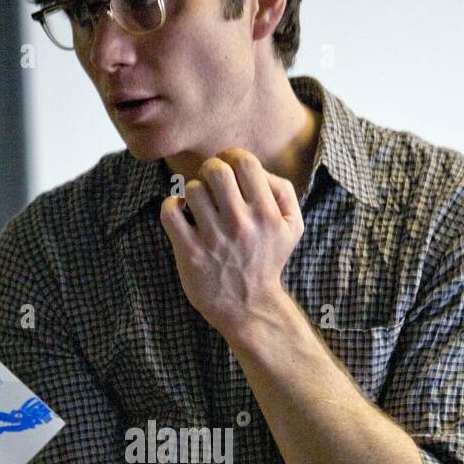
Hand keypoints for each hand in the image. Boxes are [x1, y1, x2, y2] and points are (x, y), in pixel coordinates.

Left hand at [159, 146, 303, 340]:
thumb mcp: (292, 226)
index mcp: (267, 213)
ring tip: (199, 205)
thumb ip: (283, 190)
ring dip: (192, 192)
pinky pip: (170, 211)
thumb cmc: (267, 259)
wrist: (248, 306)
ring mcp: (214, 239)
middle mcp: (241, 224)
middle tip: (210, 183)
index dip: (231, 156)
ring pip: (192, 189)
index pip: (244, 162)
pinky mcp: (190, 253)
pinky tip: (181, 214)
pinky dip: (171, 206)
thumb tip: (256, 168)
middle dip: (209, 169)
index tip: (227, 168)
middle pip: (215, 170)